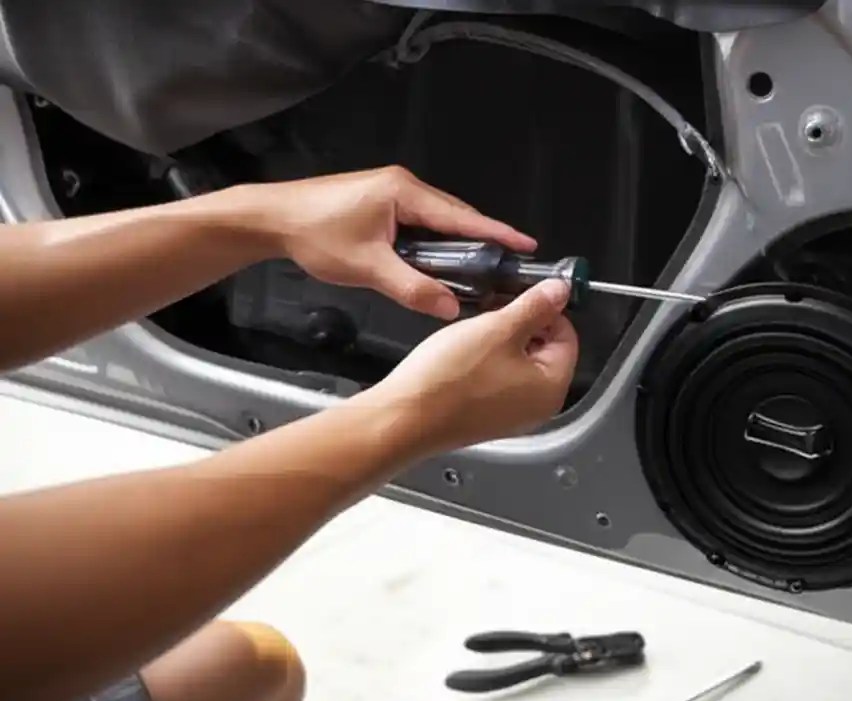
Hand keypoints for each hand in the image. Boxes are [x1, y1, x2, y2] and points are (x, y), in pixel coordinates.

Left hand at [227, 166, 533, 319]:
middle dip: (483, 239)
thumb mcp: (367, 267)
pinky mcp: (380, 203)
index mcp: (404, 193)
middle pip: (454, 216)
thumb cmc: (315, 235)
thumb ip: (412, 288)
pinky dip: (437, 241)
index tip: (527, 245)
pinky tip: (444, 261)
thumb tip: (451, 307)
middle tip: (511, 265)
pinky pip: (421, 222)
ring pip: (437, 220)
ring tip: (485, 267)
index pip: (461, 216)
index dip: (496, 232)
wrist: (270, 219)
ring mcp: (391, 192)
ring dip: (459, 242)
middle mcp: (403, 186)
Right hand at [363, 280, 578, 451]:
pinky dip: (486, 359)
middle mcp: (537, 407)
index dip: (546, 309)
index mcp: (551, 388)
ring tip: (476, 327)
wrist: (403, 418)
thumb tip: (561, 292)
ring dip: (501, 339)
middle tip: (494, 308)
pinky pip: (497, 379)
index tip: (523, 294)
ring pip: (518, 363)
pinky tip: (464, 350)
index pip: (568, 336)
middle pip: (544, 350)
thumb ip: (535, 307)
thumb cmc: (449, 380)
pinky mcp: (485, 416)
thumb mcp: (498, 328)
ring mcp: (511, 415)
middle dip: (522, 324)